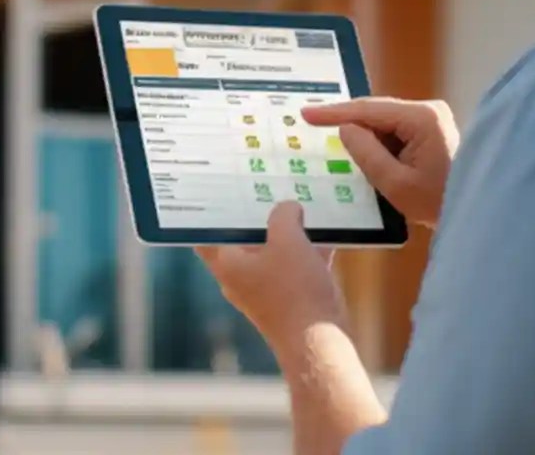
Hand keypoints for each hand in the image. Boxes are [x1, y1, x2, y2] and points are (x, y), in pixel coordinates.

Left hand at [197, 203, 345, 346]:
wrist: (319, 344)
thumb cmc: (295, 290)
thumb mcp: (288, 239)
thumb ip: (284, 215)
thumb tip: (288, 208)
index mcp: (228, 264)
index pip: (207, 235)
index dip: (212, 213)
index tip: (220, 193)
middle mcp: (240, 279)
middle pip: (244, 240)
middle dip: (257, 216)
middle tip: (266, 190)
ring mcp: (265, 291)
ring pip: (272, 253)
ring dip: (286, 233)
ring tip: (300, 205)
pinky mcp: (288, 300)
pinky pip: (293, 268)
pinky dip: (305, 252)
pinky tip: (327, 235)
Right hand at [303, 98, 458, 227]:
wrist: (481, 212)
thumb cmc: (440, 202)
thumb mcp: (395, 184)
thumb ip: (366, 153)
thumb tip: (346, 129)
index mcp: (422, 118)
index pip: (368, 109)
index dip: (334, 113)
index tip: (307, 114)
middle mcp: (429, 110)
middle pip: (377, 113)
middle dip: (350, 126)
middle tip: (315, 129)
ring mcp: (433, 118)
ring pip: (386, 123)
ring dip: (368, 140)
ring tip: (348, 157)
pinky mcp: (434, 130)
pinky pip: (397, 131)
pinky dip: (382, 145)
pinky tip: (371, 160)